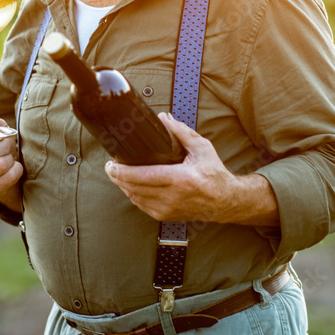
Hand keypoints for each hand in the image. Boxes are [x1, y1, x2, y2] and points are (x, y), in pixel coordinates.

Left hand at [104, 113, 242, 222]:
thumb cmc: (214, 173)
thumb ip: (181, 132)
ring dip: (124, 187)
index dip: (123, 172)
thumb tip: (163, 118)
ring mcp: (169, 209)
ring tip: (118, 175)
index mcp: (182, 179)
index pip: (144, 176)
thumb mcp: (202, 148)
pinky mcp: (167, 216)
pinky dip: (133, 196)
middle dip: (118, 178)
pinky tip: (130, 186)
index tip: (112, 164)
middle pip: (135, 188)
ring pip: (136, 199)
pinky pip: (142, 206)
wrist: (225, 200)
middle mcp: (173, 197)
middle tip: (110, 167)